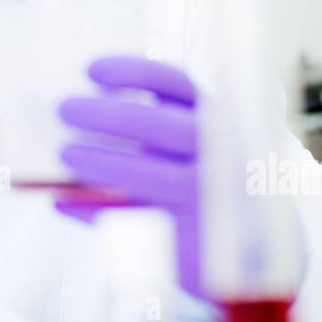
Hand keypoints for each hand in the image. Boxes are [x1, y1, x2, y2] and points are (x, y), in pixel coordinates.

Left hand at [55, 56, 203, 297]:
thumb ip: (151, 133)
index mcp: (216, 118)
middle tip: (64, 109)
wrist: (256, 251)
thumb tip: (77, 125)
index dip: (133, 71)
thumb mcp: (193, 150)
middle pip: (159, 124)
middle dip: (107, 114)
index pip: (176, 83)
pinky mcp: (198, 234)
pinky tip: (65, 202)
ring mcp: (213, 193)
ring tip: (65, 154)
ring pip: (151, 173)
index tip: (90, 70)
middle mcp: (221, 150)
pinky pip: (141, 219)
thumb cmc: (206, 186)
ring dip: (102, 161)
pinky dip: (98, 210)